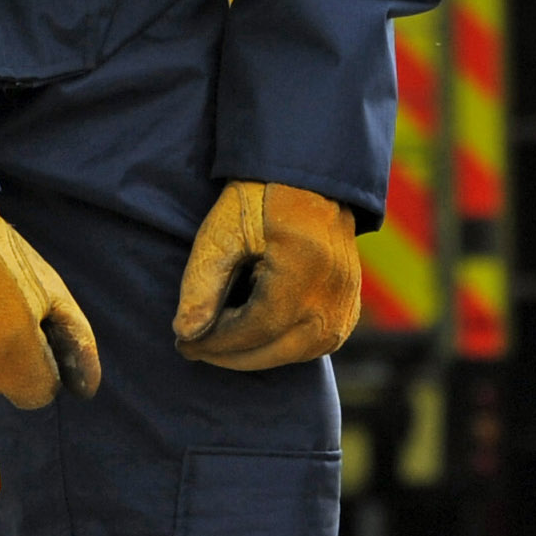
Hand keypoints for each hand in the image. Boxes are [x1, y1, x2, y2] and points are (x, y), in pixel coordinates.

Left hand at [173, 181, 363, 369]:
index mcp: (303, 269)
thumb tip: (187, 334)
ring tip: (224, 346)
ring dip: (259, 356)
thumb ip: (201, 284)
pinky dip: (286, 348)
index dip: (217, 342)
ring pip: (302, 352)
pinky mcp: (351, 303)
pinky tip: (258, 340)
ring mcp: (348, 299)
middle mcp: (333, 291)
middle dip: (233, 356)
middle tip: (197, 350)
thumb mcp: (223, 233)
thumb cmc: (260, 198)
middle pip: (279, 348)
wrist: (308, 179)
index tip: (184, 344)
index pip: (256, 328)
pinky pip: (321, 343)